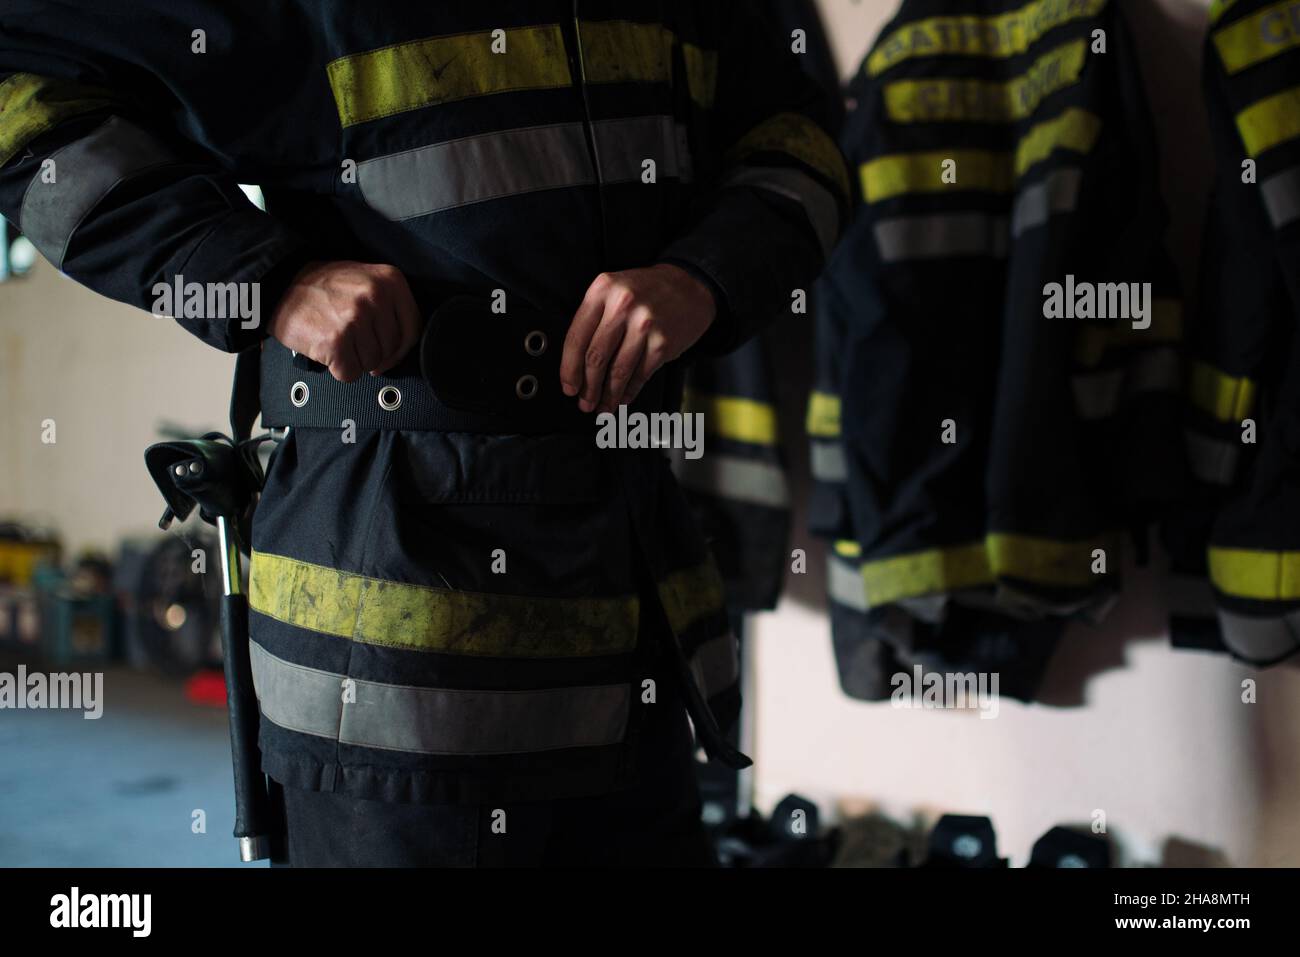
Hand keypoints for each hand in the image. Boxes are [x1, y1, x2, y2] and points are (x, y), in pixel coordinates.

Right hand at [266, 261, 421, 381]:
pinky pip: (350, 373)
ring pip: (372, 363)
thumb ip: (389, 304)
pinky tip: (329, 351)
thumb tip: (403, 342)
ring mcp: (356, 319)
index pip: (413, 328)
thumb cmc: (321, 287)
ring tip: (338, 341)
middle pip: (392, 349)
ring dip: (355, 361)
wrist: (279, 285)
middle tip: (353, 344)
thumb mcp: (365, 279)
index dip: (401, 349)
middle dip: (375, 355)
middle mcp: (376, 297)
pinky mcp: (336, 341)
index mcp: (390, 280)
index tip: (389, 354)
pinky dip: (339, 369)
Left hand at [561, 264, 717, 412]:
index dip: (569, 368)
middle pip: (596, 357)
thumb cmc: (646, 292)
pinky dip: (630, 391)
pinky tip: (623, 397)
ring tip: (603, 405)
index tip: (568, 385)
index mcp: (602, 289)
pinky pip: (640, 375)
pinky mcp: (662, 342)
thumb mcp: (613, 291)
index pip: (577, 337)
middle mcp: (622, 305)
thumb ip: (594, 319)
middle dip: (588, 387)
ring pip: (618, 371)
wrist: (688, 286)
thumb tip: (576, 365)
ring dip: (608, 395)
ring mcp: (644, 325)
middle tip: (584, 402)